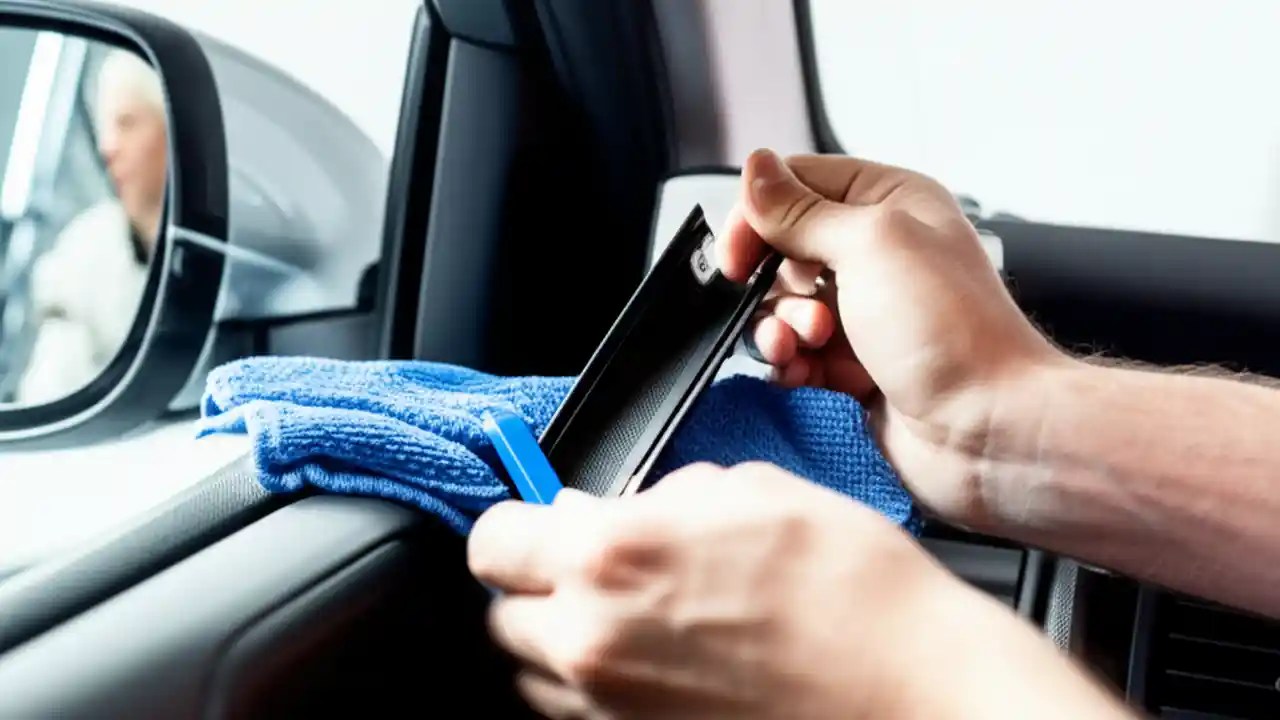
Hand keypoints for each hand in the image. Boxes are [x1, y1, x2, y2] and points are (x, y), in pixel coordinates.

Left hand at [467, 461, 957, 719]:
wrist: (916, 690)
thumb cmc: (850, 587)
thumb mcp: (747, 494)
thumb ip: (655, 502)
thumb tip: (605, 513)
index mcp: (608, 558)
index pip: (491, 542)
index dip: (518, 527)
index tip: (541, 526)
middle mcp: (591, 643)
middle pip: (504, 617)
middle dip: (540, 589)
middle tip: (597, 573)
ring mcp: (612, 712)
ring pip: (538, 676)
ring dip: (565, 643)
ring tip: (638, 622)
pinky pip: (584, 717)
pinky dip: (603, 690)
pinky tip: (663, 666)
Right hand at [718, 149, 1069, 528]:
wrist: (989, 430)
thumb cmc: (954, 332)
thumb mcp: (870, 245)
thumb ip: (801, 210)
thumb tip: (755, 169)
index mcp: (888, 203)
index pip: (794, 185)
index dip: (757, 216)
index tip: (738, 253)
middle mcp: (874, 254)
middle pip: (779, 251)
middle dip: (774, 284)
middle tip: (805, 310)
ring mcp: (862, 313)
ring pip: (780, 308)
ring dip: (780, 329)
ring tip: (808, 347)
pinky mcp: (850, 366)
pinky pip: (792, 357)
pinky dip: (789, 366)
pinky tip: (805, 375)